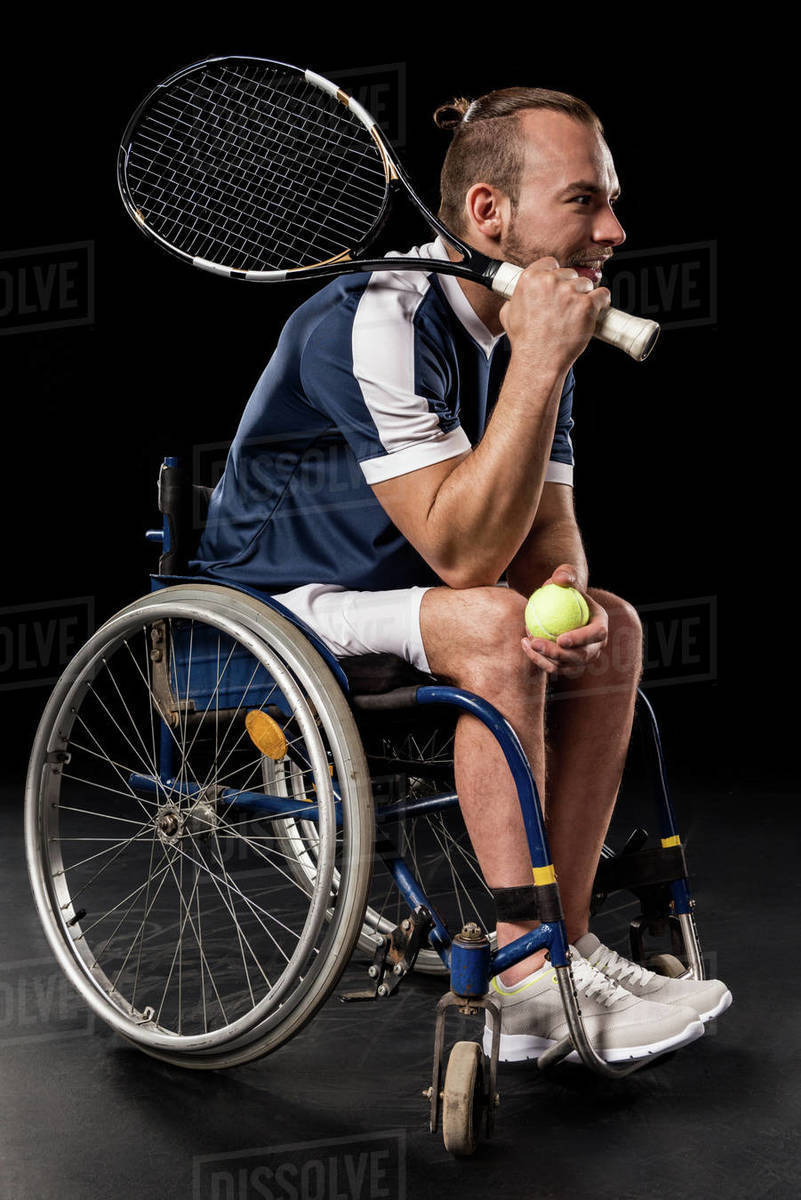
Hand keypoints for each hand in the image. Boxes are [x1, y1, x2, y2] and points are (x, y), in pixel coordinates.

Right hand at [499, 258, 610, 371]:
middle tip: (566, 307)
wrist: (539, 360)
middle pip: (570, 274)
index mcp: (530, 279)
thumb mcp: (508, 314)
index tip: (558, 285)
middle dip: (570, 288)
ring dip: (584, 296)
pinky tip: (594, 311)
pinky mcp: (586, 305)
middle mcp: (550, 281)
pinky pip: (602, 295)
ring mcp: (570, 292)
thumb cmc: (525, 340)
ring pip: (587, 284)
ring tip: (576, 314)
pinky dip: (601, 302)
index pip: (551, 263)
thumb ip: (517, 297)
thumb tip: (520, 294)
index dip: (556, 275)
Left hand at [521, 564, 606, 678]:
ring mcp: (583, 658)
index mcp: (601, 624)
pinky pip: (553, 667)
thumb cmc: (563, 589)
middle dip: (558, 654)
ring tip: (527, 642)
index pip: (596, 635)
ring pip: (565, 666)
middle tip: (536, 643)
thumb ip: (565, 574)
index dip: (581, 639)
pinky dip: (538, 658)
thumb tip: (560, 580)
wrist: (560, 606)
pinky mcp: (568, 666)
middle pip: (581, 656)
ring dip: (544, 658)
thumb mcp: (565, 575)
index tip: (560, 638)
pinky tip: (525, 643)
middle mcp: (596, 645)